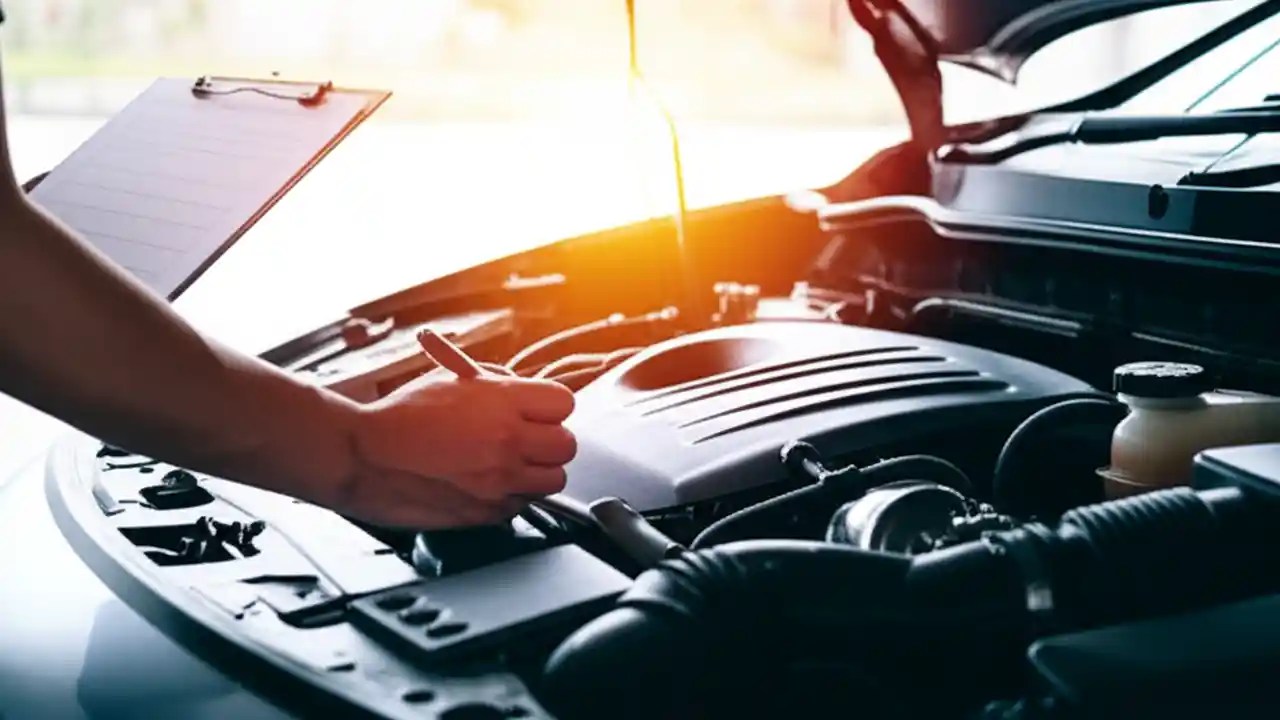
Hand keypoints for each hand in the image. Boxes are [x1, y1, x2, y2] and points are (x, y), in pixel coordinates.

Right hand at [337, 369, 576, 528]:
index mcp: (501, 401)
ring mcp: (499, 480)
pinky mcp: (487, 512)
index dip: (551, 407)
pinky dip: (512, 496)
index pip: (565, 403)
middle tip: (529, 438)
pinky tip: (487, 483)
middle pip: (567, 444)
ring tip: (511, 463)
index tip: (539, 411)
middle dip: (550, 440)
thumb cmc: (399, 416)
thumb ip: (494, 383)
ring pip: (554, 479)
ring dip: (537, 471)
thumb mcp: (450, 379)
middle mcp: (507, 441)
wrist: (362, 457)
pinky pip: (522, 505)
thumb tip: (521, 390)